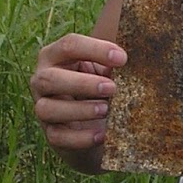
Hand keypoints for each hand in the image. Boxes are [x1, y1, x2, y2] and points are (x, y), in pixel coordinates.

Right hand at [30, 34, 126, 165]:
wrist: (98, 127)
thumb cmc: (104, 88)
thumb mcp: (109, 72)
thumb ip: (115, 63)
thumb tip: (140, 58)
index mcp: (57, 56)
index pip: (69, 45)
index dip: (95, 50)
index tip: (123, 59)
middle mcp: (42, 80)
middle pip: (49, 78)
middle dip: (82, 83)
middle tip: (112, 88)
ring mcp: (43, 108)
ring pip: (47, 109)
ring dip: (79, 110)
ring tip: (106, 110)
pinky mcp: (51, 134)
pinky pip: (57, 137)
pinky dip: (80, 137)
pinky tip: (102, 136)